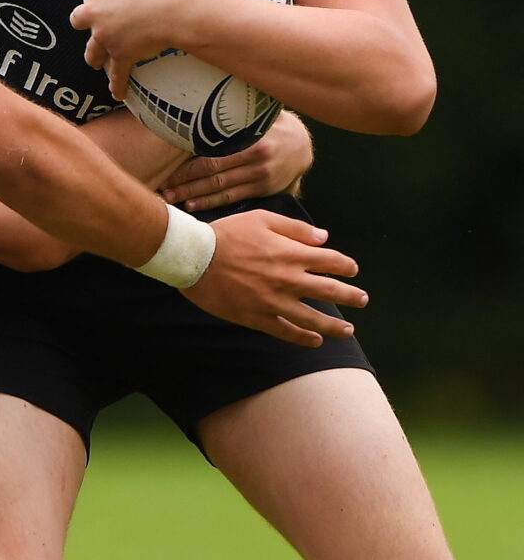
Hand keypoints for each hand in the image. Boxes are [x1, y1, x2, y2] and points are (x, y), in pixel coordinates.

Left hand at [70, 0, 192, 96]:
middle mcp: (96, 11)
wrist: (175, 11)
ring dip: (94, 53)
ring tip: (96, 59)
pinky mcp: (121, 55)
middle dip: (83, 18)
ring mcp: (107, 36)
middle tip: (88, 19)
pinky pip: (116, 73)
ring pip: (91, 49)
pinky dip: (117, 82)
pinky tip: (116, 91)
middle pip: (78, 17)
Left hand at [161, 109, 312, 211]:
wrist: (303, 146)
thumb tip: (205, 95)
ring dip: (194, 196)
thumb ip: (237, 111)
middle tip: (163, 190)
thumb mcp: (258, 114)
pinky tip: (194, 205)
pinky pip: (233, 198)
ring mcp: (259, 179)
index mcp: (252, 143)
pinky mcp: (263, 190)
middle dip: (185, 184)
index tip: (166, 172)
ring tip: (171, 200)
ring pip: (221, 190)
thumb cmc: (271, 125)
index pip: (212, 158)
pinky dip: (212, 202)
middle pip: (213, 176)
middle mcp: (256, 163)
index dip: (187, 168)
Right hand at [184, 210, 365, 346]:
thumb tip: (324, 238)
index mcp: (291, 254)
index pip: (331, 261)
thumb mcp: (261, 219)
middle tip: (362, 300)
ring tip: (348, 330)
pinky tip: (315, 340)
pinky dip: (304, 339)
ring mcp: (275, 302)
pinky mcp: (259, 318)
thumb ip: (294, 229)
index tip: (352, 269)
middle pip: (330, 292)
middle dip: (351, 296)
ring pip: (314, 319)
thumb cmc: (227, 234)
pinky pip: (288, 332)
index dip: (346, 266)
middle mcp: (289, 280)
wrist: (196, 258)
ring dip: (335, 326)